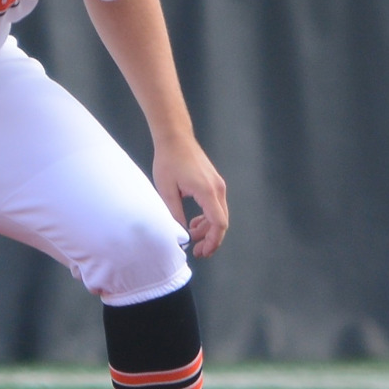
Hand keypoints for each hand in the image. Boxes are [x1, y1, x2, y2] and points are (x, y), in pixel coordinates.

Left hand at [152, 137, 228, 258]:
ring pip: (219, 214)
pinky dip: (207, 217)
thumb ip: (175, 213)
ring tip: (192, 236)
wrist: (175, 138)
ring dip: (207, 228)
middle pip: (222, 221)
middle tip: (197, 251)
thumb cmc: (168, 161)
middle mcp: (217, 188)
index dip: (213, 241)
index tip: (202, 251)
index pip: (218, 223)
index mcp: (207, 191)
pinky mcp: (214, 182)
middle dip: (211, 239)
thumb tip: (180, 233)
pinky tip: (193, 222)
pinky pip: (215, 205)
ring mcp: (218, 185)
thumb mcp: (167, 190)